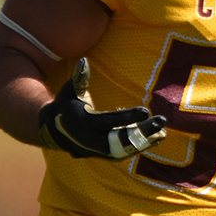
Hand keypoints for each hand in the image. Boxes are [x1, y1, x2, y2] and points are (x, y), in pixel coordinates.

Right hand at [38, 58, 167, 159]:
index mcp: (83, 123)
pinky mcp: (101, 155)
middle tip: (161, 121)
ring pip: (123, 149)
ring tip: (161, 133)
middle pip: (119, 139)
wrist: (53, 130)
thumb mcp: (69, 91)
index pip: (109, 121)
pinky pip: (122, 154)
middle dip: (142, 132)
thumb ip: (79, 78)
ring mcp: (95, 151)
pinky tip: (154, 141)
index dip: (128, 117)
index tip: (146, 111)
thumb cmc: (66, 104)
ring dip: (143, 142)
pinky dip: (137, 148)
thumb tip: (83, 61)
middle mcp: (89, 140)